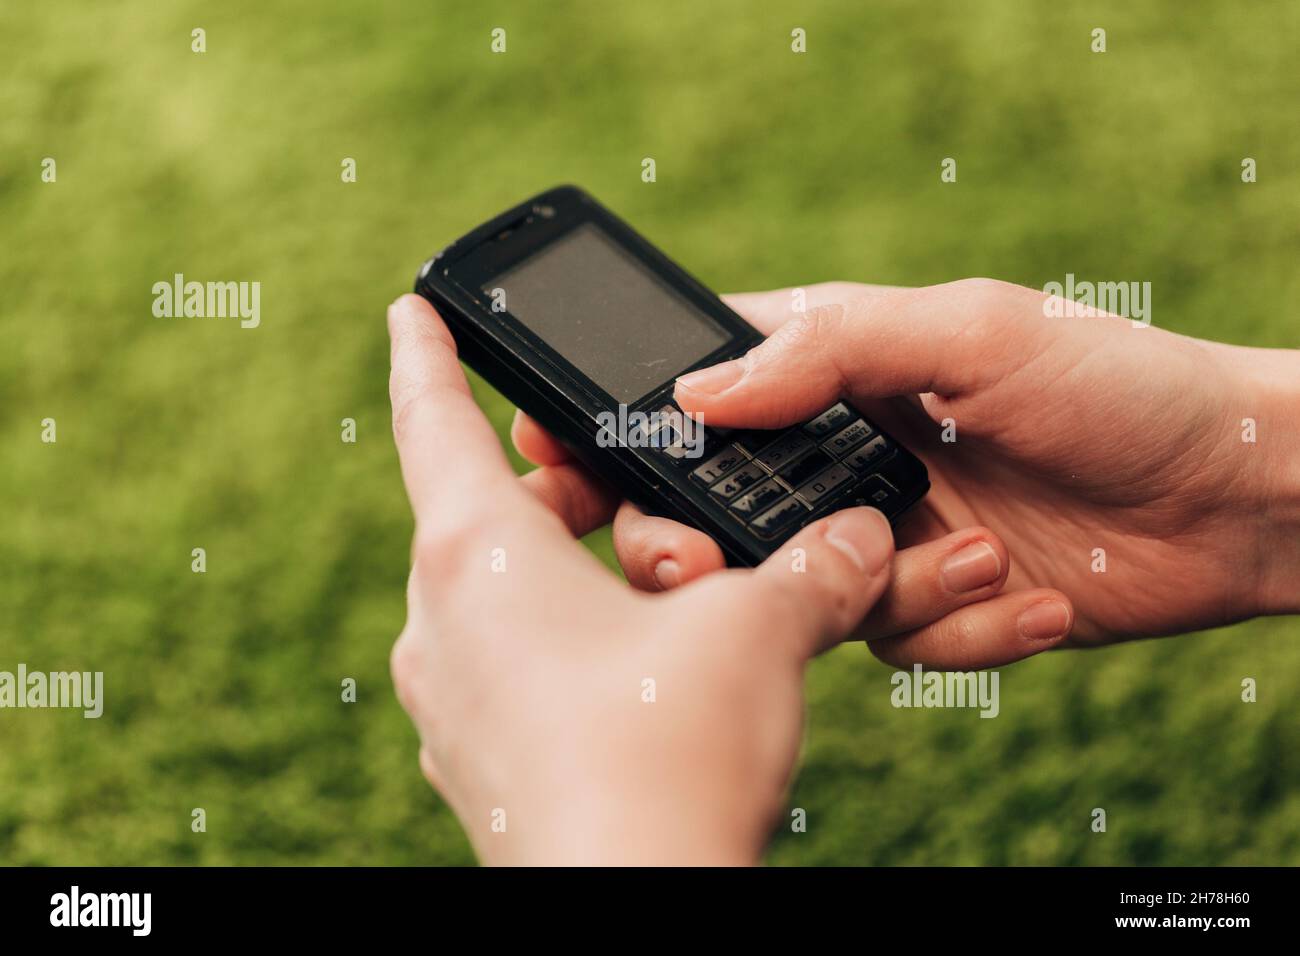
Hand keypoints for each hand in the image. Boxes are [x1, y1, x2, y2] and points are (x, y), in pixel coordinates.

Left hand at [386, 293, 901, 864]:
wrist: (631, 912)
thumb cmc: (666, 757)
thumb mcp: (756, 633)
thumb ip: (811, 570)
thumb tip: (860, 543)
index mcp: (478, 557)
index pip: (434, 419)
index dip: (427, 350)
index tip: (412, 306)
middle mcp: (441, 625)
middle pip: (498, 516)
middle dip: (573, 490)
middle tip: (637, 484)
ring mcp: (451, 706)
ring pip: (508, 601)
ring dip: (578, 577)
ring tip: (666, 592)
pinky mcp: (482, 768)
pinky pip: (515, 674)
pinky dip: (569, 650)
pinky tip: (644, 678)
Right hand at [525, 278, 1295, 650]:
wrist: (1233, 492)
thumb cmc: (1112, 381)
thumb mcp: (970, 328)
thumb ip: (829, 346)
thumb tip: (693, 390)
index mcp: (830, 373)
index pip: (689, 391)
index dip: (612, 419)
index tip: (548, 445)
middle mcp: (835, 460)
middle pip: (704, 511)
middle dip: (680, 546)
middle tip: (683, 565)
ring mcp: (873, 540)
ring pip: (788, 598)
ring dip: (874, 592)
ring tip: (975, 556)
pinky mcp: (921, 611)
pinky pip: (890, 647)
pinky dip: (960, 630)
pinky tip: (1032, 595)